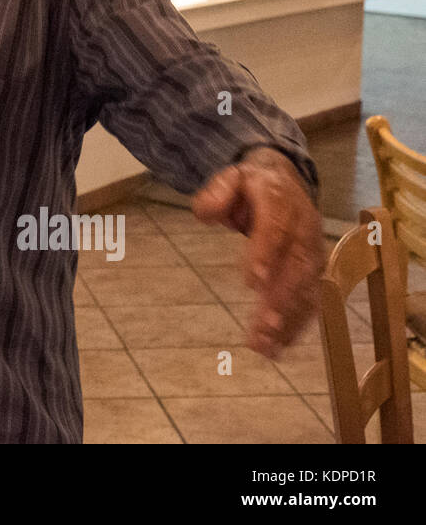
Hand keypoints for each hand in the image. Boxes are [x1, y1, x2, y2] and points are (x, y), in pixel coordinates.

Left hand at [192, 146, 324, 357]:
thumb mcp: (228, 177)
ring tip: (267, 347)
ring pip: (307, 287)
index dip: (266, 254)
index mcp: (279, 202)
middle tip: (263, 328)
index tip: (252, 282)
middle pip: (295, 265)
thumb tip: (207, 215)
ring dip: (290, 319)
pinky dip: (299, 323)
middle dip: (281, 299)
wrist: (286, 178)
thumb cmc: (250, 184)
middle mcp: (303, 227)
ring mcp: (313, 249)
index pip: (276, 229)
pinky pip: (312, 297)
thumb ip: (215, 194)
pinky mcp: (316, 268)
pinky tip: (281, 346)